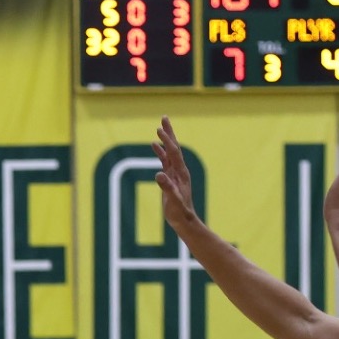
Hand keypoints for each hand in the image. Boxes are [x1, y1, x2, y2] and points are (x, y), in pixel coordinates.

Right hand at [152, 117, 202, 233]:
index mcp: (181, 172)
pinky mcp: (170, 177)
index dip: (167, 140)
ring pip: (170, 152)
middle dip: (169, 132)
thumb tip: (159, 174)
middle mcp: (180, 169)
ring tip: (159, 128)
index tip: (159, 130)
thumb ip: (167, 188)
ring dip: (165, 140)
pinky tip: (154, 146)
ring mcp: (175, 172)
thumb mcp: (172, 200)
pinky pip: (165, 160)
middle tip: (164, 118)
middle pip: (174, 147)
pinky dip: (160, 152)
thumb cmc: (178, 212)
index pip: (174, 152)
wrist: (183, 220)